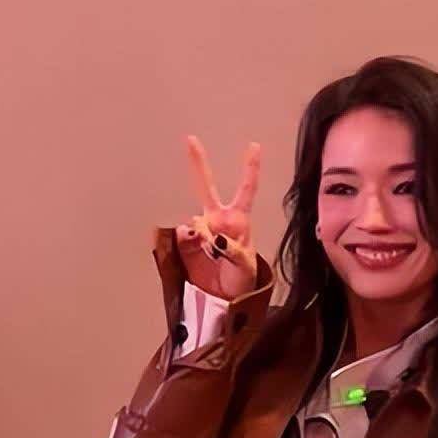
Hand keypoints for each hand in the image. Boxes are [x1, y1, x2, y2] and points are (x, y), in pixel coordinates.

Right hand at [176, 135, 260, 300]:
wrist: (224, 298)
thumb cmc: (242, 280)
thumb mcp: (246, 265)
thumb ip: (232, 248)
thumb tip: (214, 235)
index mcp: (239, 220)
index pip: (246, 190)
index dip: (250, 169)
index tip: (254, 146)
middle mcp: (217, 219)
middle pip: (206, 187)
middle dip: (199, 164)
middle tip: (191, 139)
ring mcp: (200, 230)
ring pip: (194, 221)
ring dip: (201, 236)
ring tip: (214, 254)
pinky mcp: (186, 243)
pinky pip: (183, 235)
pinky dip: (188, 241)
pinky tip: (198, 249)